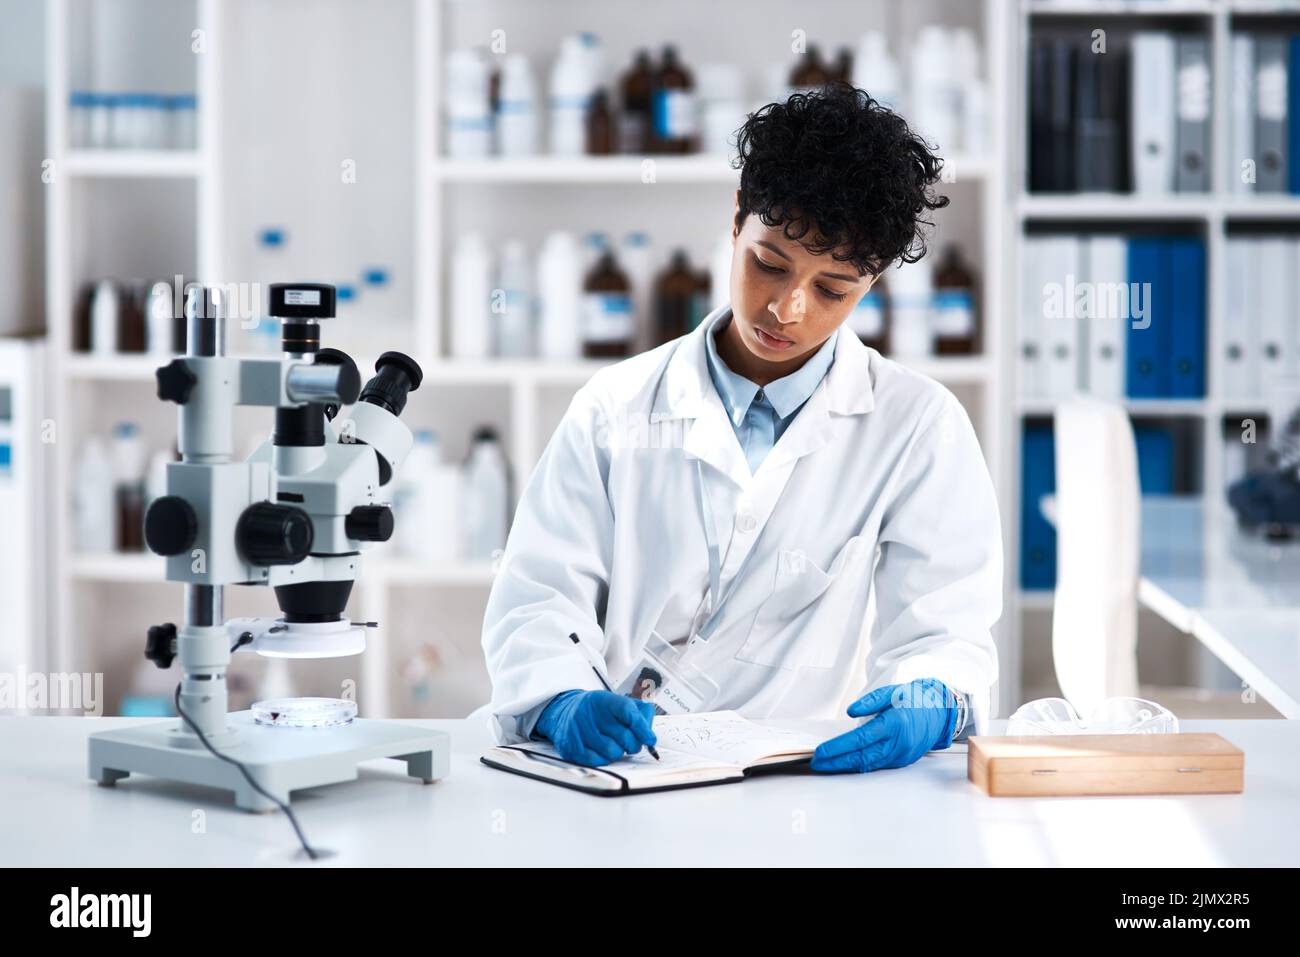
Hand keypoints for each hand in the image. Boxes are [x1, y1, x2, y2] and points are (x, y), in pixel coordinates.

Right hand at [535, 690, 656, 766]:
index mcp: (603, 699)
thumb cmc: (597, 710)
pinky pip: (598, 761)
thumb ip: (639, 713)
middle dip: (633, 744)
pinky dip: (604, 759)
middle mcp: (589, 712)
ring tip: (612, 745)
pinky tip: (601, 751)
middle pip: (624, 736)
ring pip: (612, 751)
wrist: (564, 711)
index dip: (642, 727)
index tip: (650, 739)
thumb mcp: (616, 702)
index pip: (627, 710)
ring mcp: (578, 730)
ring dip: (618, 752)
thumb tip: (650, 736)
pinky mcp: (571, 747)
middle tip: (629, 742)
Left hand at [811, 678, 957, 773]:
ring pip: (868, 765)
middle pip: (861, 757)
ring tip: (826, 765)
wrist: (939, 714)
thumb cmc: (915, 700)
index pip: (860, 740)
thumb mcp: (893, 692)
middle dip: (836, 762)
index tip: (820, 752)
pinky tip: (844, 764)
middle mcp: (898, 744)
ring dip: (845, 767)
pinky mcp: (901, 761)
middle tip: (816, 763)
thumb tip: (851, 711)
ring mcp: (900, 755)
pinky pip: (876, 766)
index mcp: (895, 724)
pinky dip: (859, 766)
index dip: (838, 748)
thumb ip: (870, 701)